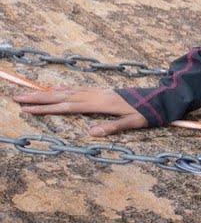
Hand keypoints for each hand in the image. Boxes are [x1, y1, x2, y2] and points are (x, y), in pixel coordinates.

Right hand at [13, 87, 147, 136]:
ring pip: (68, 91)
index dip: (46, 108)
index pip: (67, 106)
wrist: (162, 97)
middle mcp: (97, 95)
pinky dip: (63, 88)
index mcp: (101, 104)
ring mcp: (98, 91)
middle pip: (62, 96)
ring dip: (47, 93)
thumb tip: (90, 133)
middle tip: (17, 99)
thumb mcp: (134, 122)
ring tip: (30, 94)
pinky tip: (55, 89)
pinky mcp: (102, 91)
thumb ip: (113, 127)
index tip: (27, 109)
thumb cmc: (149, 112)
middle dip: (39, 98)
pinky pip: (78, 88)